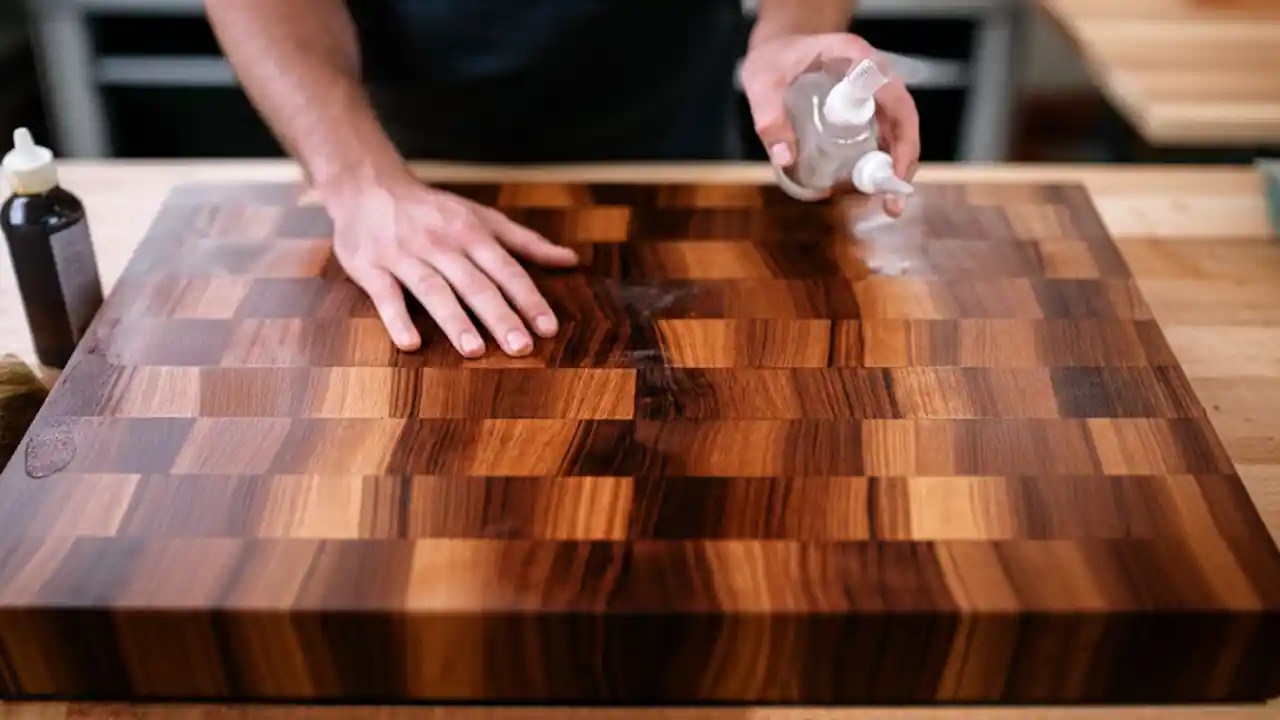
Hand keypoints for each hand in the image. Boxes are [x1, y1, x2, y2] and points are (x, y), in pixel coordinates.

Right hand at [323, 172, 578, 357]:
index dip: (528, 299)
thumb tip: (572, 260)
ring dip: (454, 320)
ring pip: (434, 289)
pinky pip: (385, 294)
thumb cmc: (434, 210)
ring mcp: (405, 255)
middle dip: (499, 316)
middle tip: (520, 347)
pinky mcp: (370, 266)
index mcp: (472, 232)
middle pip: (475, 283)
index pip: (507, 270)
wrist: (367, 185)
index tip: (547, 328)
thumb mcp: (482, 218)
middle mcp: (442, 243)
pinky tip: (411, 344)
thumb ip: (526, 243)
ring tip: (474, 350)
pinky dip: (397, 318)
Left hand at [742, 33, 920, 216]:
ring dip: (893, 165)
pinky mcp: (864, 104)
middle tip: (892, 204)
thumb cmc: (771, 58)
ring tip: (884, 203)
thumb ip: (769, 117)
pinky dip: (879, 158)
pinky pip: (881, 131)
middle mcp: (872, 72)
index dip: (902, 137)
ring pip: (895, 128)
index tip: (894, 173)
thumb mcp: (762, 83)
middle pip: (903, 119)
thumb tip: (785, 159)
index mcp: (856, 59)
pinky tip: (866, 184)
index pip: (895, 99)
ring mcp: (871, 89)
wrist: (775, 46)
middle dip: (903, 162)